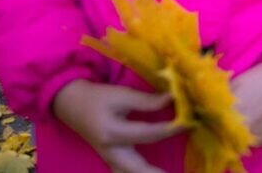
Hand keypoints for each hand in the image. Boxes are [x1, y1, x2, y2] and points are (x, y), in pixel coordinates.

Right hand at [53, 80, 179, 172]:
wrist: (72, 105)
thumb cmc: (97, 98)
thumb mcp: (121, 95)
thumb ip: (147, 101)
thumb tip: (174, 99)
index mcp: (112, 133)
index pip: (147, 134)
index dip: (170, 129)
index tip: (189, 123)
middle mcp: (110, 152)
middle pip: (136, 169)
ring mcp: (110, 160)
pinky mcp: (113, 160)